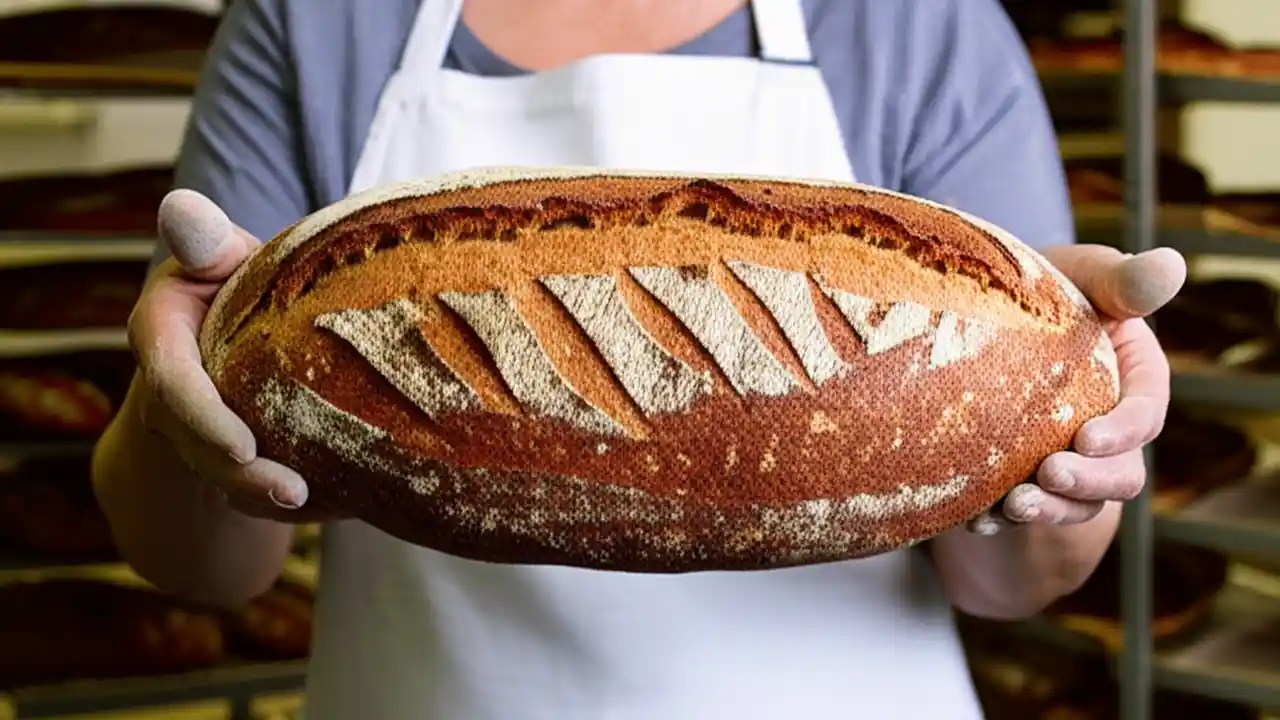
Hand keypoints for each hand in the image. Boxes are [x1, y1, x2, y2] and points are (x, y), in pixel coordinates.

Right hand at [129, 189, 342, 522]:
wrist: (239, 332)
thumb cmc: (241, 281)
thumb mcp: (224, 256)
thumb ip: (207, 242)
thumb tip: (177, 205)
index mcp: (162, 336)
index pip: (170, 383)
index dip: (203, 419)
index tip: (244, 448)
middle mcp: (169, 394)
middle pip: (195, 445)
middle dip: (241, 476)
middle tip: (293, 494)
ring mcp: (196, 433)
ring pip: (223, 478)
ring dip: (267, 500)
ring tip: (321, 505)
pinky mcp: (231, 459)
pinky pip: (254, 491)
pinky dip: (301, 499)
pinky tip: (346, 502)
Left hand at [968, 245, 1186, 533]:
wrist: (979, 320)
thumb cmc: (1042, 288)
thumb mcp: (1082, 276)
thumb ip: (1123, 280)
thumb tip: (1171, 266)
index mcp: (1133, 381)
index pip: (1144, 413)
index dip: (1124, 432)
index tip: (1086, 437)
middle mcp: (1110, 431)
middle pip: (1121, 474)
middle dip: (1088, 482)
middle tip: (1048, 474)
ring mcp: (1072, 462)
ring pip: (1078, 504)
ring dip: (1048, 511)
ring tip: (1010, 507)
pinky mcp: (1028, 482)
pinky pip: (1025, 516)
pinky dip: (1001, 522)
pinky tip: (974, 521)